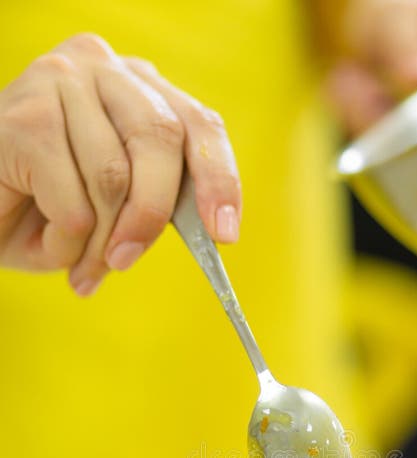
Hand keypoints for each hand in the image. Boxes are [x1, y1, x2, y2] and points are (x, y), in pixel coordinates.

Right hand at [0, 33, 240, 294]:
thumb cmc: (46, 203)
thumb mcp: (115, 203)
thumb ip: (157, 202)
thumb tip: (213, 231)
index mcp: (137, 86)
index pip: (198, 123)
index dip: (219, 178)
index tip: (224, 233)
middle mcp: (102, 67)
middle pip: (160, 140)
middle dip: (150, 215)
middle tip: (126, 261)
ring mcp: (59, 81)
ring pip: (112, 178)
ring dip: (97, 241)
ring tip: (76, 262)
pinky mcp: (23, 117)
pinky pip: (71, 201)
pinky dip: (63, 239)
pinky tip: (39, 233)